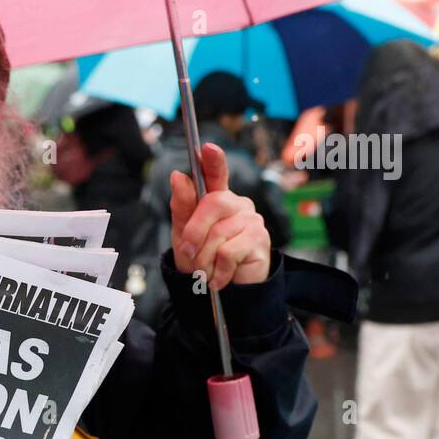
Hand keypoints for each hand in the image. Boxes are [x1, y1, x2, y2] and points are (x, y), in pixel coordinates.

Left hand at [169, 142, 270, 289]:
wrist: (216, 289)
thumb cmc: (200, 257)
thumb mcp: (182, 233)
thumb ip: (182, 206)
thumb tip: (178, 176)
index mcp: (215, 198)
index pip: (215, 173)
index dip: (213, 161)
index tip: (207, 148)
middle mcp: (236, 204)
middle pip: (213, 203)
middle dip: (194, 232)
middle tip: (188, 253)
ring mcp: (250, 220)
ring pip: (219, 233)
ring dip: (203, 258)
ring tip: (205, 270)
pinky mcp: (259, 239)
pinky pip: (229, 252)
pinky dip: (218, 270)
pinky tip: (219, 277)